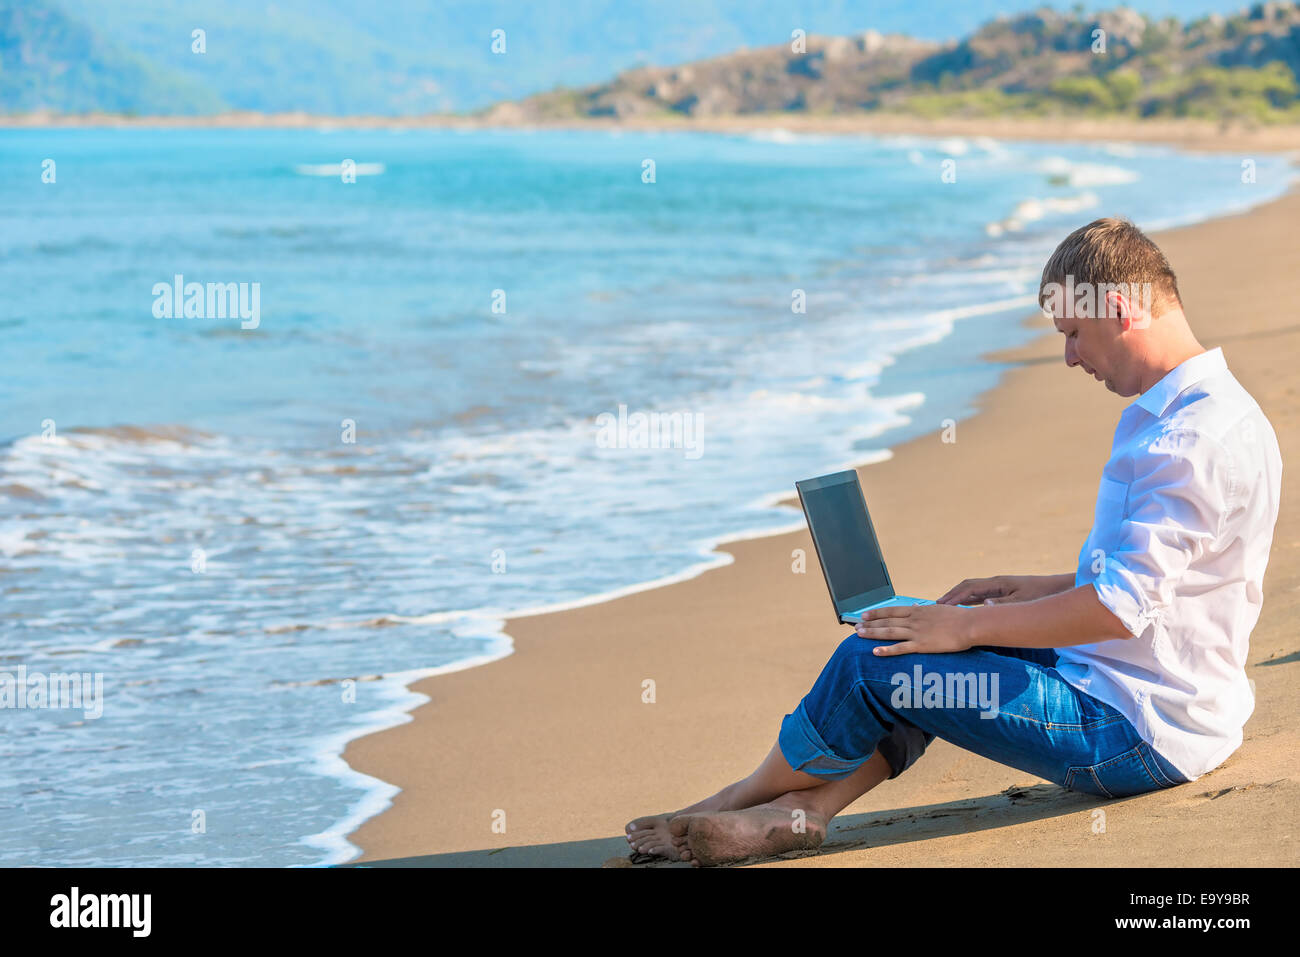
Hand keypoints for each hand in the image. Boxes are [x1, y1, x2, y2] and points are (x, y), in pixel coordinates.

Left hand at [855, 603, 976, 655]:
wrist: (970, 624)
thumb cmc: (959, 618)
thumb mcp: (939, 609)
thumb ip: (926, 610)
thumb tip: (918, 607)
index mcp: (918, 611)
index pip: (891, 611)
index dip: (876, 613)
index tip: (865, 614)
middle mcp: (914, 620)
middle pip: (886, 621)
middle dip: (870, 624)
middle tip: (856, 627)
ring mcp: (917, 632)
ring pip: (889, 632)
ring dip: (872, 633)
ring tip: (859, 635)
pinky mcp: (922, 645)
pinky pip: (900, 648)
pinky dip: (886, 649)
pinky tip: (875, 651)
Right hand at [936, 574, 1070, 606]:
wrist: (1059, 588)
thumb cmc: (1042, 595)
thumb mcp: (1022, 601)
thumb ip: (1002, 604)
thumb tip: (983, 605)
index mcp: (997, 583)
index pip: (968, 589)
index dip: (953, 597)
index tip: (939, 605)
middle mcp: (995, 583)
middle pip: (967, 587)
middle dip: (951, 595)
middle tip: (936, 606)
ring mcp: (999, 587)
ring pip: (973, 591)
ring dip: (959, 598)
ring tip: (945, 607)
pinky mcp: (1004, 592)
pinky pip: (981, 595)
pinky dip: (969, 600)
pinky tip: (965, 608)